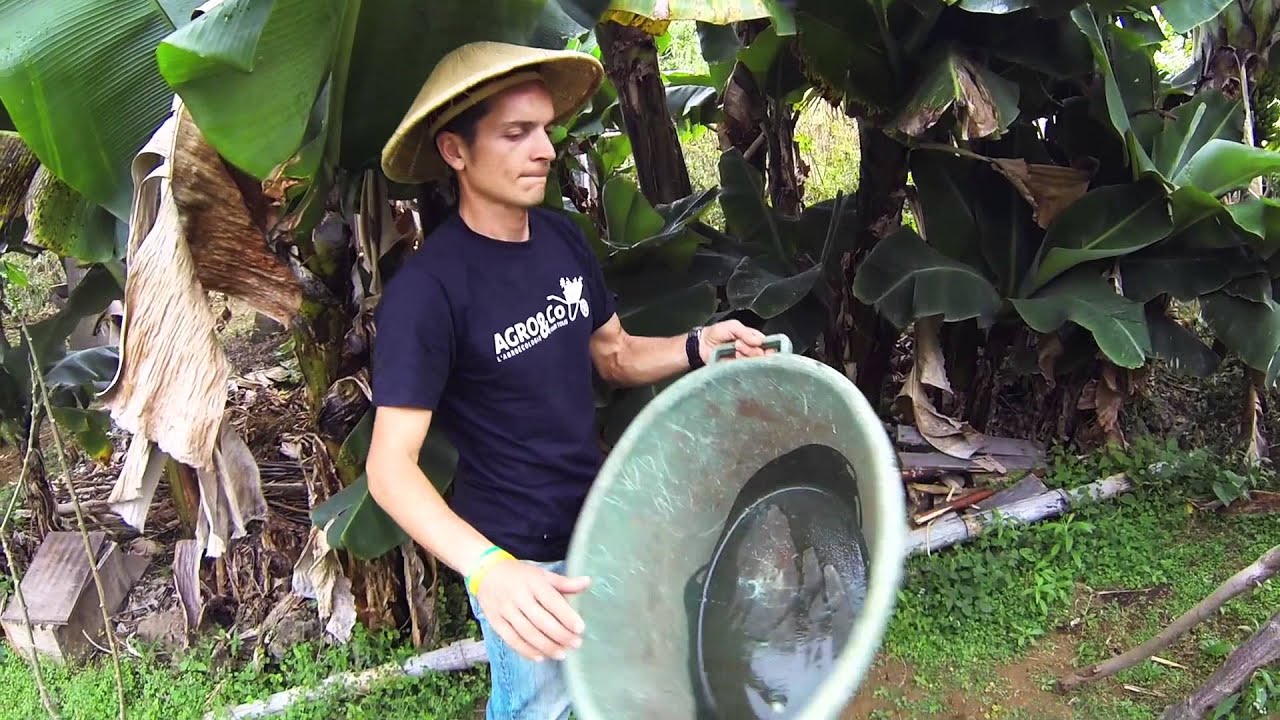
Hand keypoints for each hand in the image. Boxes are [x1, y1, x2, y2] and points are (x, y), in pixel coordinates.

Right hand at [475, 559, 590, 661]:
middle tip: (576, 644)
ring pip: (527, 633)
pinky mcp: (495, 621)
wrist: (486, 572)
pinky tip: (540, 657)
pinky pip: (512, 639)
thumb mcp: (542, 574)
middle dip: (560, 635)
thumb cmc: (520, 575)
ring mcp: (505, 609)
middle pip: (541, 620)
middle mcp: (518, 596)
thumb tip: (587, 582)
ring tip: (562, 654)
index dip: (567, 616)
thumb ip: (564, 583)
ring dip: (546, 646)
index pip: (552, 601)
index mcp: (533, 582)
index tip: (580, 628)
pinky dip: (526, 650)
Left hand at [698, 319, 769, 363]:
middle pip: (762, 354)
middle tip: (738, 344)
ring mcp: (744, 360)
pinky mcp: (737, 369)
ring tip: (734, 349)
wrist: (702, 344)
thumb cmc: (716, 333)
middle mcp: (751, 350)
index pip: (767, 344)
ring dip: (745, 354)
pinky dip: (741, 363)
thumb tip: (759, 341)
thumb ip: (746, 332)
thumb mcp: (732, 326)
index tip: (764, 347)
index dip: (769, 347)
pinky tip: (734, 358)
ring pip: (755, 362)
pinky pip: (745, 369)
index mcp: (752, 338)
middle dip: (752, 349)